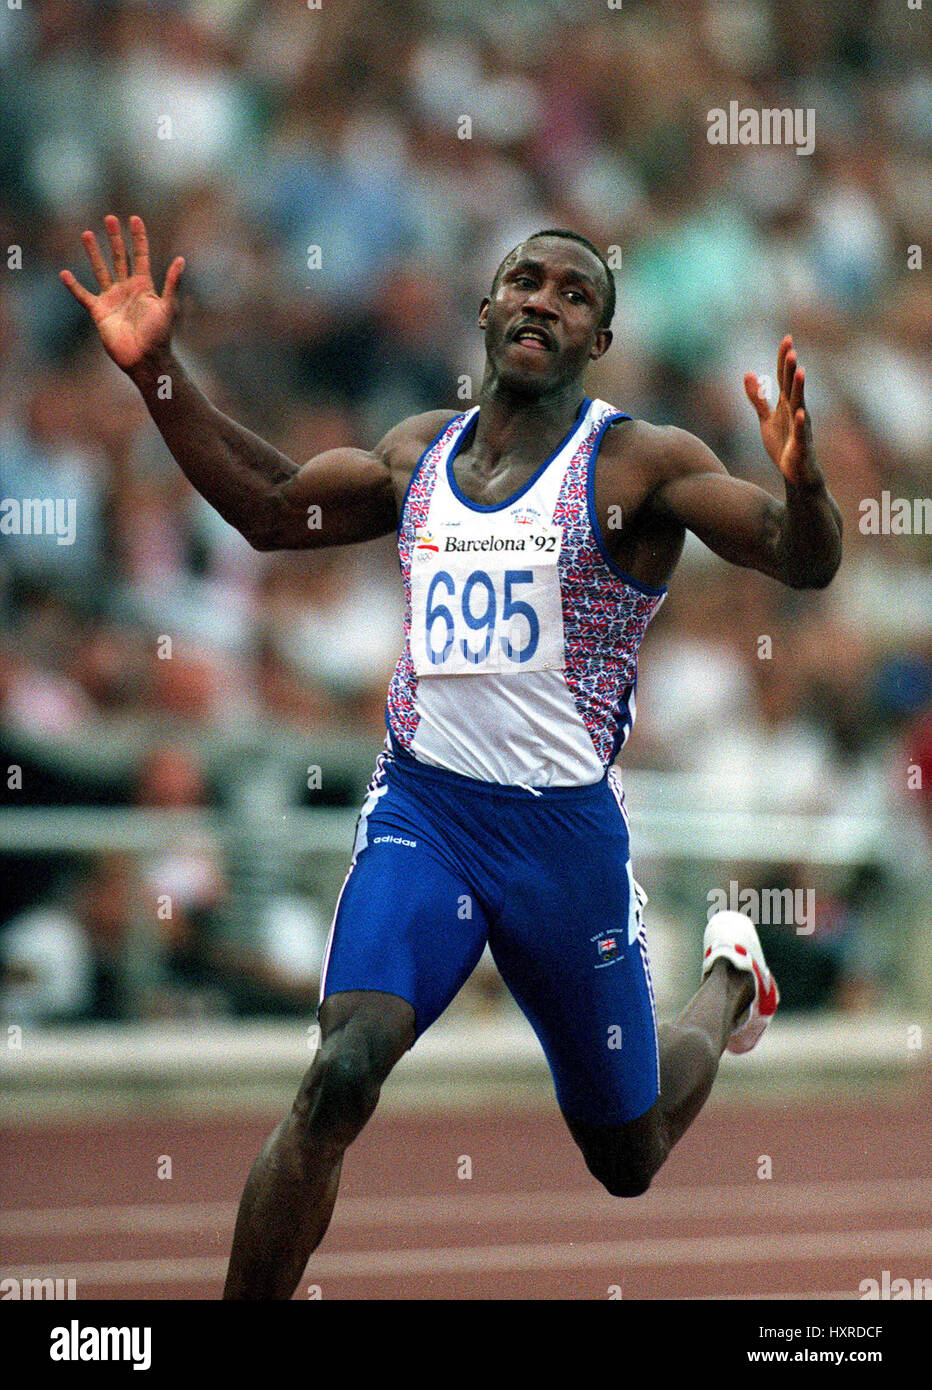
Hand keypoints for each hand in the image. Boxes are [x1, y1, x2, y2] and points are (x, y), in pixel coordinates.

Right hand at [60, 215, 184, 374]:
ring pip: (101, 270)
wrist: (145, 359)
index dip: (138, 238)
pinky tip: (65, 274)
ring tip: (88, 233)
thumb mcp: (170, 307)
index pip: (141, 255)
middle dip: (115, 238)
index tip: (134, 218)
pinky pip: (83, 295)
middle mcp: (127, 288)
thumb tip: (181, 259)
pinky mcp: (99, 311)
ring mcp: (112, 298)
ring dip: (94, 252)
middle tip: (110, 218)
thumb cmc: (160, 336)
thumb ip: (173, 283)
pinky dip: (73, 286)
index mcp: (145, 285)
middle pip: (120, 257)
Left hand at [744, 335, 816, 486]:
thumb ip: (757, 398)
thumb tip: (748, 374)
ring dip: (799, 388)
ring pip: (799, 404)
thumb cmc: (783, 444)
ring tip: (799, 371)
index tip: (787, 338)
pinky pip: (801, 432)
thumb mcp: (765, 419)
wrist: (794, 472)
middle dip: (790, 368)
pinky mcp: (801, 444)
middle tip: (791, 349)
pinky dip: (801, 423)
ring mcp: (800, 426)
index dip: (784, 359)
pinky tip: (801, 413)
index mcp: (786, 404)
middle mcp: (795, 410)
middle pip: (792, 386)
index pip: (784, 377)